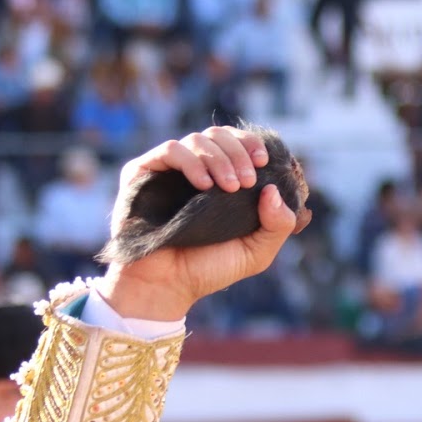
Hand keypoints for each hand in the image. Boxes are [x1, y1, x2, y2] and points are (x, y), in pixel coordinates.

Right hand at [102, 128, 299, 319]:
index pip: (236, 143)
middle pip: (219, 135)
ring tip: (229, 187)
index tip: (262, 162)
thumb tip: (274, 190)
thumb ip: (279, 225)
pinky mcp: (142, 172)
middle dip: (238, 153)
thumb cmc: (209, 269)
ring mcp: (168, 170)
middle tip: (247, 181)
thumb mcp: (257, 252)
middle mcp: (194, 169)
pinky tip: (204, 186)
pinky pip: (169, 151)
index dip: (251, 144)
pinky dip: (191, 162)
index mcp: (219, 178)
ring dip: (219, 159)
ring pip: (196, 139)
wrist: (167, 286)